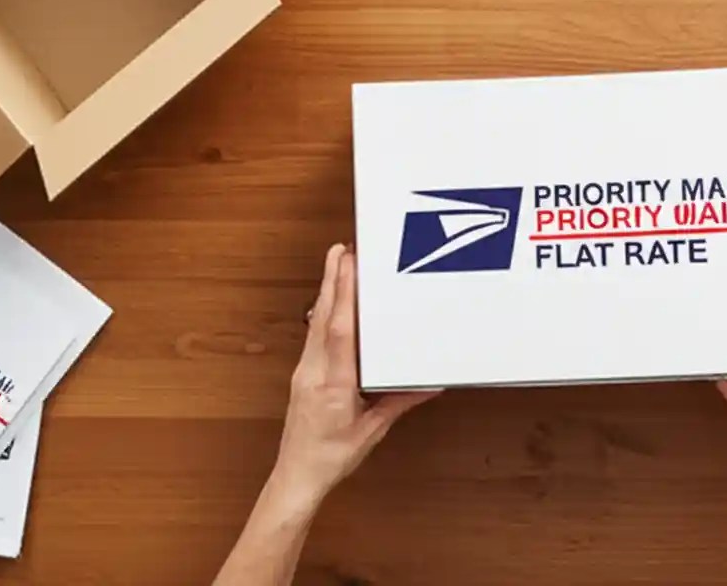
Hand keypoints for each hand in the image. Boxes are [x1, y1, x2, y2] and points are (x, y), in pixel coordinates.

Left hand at [272, 244, 439, 507]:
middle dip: (332, 280)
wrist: (297, 477)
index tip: (349, 265)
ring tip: (337, 265)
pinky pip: (314, 336)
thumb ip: (400, 401)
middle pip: (323, 317)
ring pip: (316, 323)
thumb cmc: (331, 458)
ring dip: (327, 293)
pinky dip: (324, 314)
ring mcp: (304, 371)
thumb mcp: (373, 429)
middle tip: (341, 249)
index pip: (339, 331)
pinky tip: (331, 303)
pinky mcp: (303, 375)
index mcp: (333, 384)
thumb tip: (430, 383)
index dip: (344, 295)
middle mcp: (313, 372)